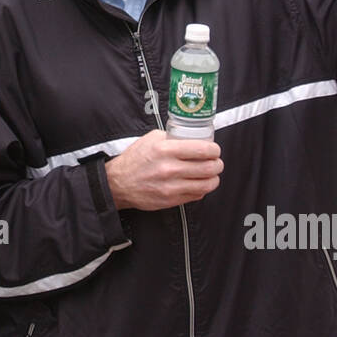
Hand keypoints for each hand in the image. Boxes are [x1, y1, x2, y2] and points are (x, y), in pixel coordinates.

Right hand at [104, 130, 222, 210]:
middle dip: (217, 164)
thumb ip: (172, 136)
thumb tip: (191, 136)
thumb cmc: (135, 160)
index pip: (202, 150)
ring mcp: (171, 186)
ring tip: (210, 174)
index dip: (214, 150)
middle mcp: (169, 169)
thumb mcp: (151, 139)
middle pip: (209, 168)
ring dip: (213, 178)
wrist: (119, 183)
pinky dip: (202, 189)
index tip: (214, 150)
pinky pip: (197, 195)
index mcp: (165, 150)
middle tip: (216, 162)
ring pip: (207, 184)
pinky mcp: (171, 200)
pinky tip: (197, 183)